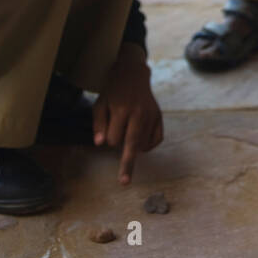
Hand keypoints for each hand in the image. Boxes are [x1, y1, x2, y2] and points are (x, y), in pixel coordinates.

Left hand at [93, 44, 162, 184]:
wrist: (133, 74)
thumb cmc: (113, 92)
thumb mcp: (100, 104)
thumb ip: (98, 124)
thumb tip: (100, 143)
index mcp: (122, 110)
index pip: (114, 139)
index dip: (109, 138)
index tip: (108, 133)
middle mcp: (139, 113)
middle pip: (132, 146)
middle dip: (127, 165)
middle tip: (124, 182)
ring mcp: (152, 115)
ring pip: (142, 145)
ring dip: (133, 146)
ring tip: (128, 132)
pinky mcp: (159, 117)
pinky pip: (155, 141)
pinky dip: (147, 145)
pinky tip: (140, 139)